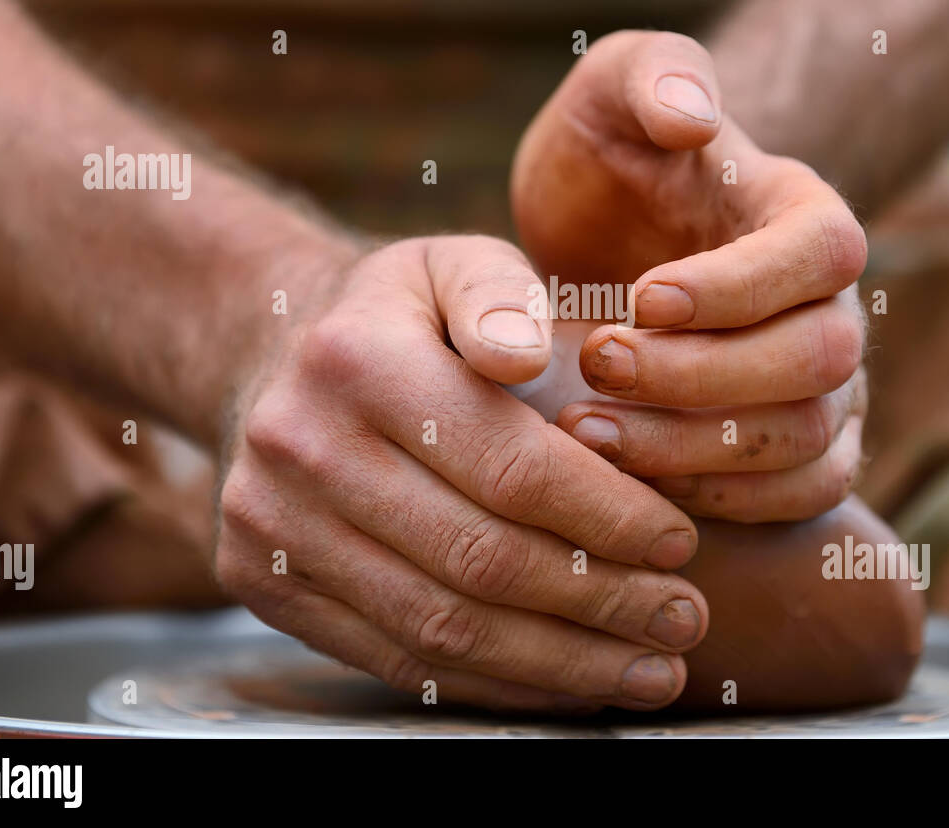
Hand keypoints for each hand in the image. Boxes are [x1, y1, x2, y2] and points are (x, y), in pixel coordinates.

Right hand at [215, 236, 708, 710]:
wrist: (272, 361)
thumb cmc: (399, 316)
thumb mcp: (450, 265)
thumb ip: (499, 294)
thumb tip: (527, 354)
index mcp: (357, 361)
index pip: (508, 464)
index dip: (606, 515)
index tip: (678, 542)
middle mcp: (301, 449)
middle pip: (480, 559)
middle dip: (600, 601)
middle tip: (683, 618)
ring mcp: (273, 527)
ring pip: (442, 626)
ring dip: (561, 662)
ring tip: (649, 670)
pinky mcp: (265, 586)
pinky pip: (397, 659)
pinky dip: (495, 683)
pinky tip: (566, 680)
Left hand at [511, 31, 867, 520]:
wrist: (607, 243)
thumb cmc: (611, 164)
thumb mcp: (611, 93)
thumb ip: (653, 75)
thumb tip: (694, 117)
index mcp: (801, 213)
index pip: (821, 252)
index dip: (740, 286)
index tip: (638, 298)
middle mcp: (831, 304)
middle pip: (821, 359)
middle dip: (702, 375)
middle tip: (597, 362)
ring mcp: (826, 382)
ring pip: (806, 437)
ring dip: (697, 445)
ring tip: (589, 432)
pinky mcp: (802, 444)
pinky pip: (805, 492)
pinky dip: (729, 497)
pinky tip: (637, 479)